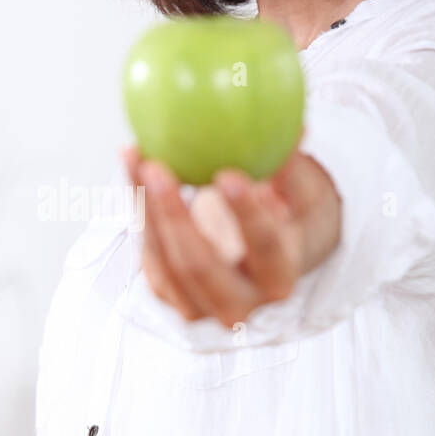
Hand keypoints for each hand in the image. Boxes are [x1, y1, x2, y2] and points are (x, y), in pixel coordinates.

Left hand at [122, 145, 341, 328]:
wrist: (264, 264)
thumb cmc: (287, 222)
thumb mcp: (302, 200)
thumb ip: (293, 171)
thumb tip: (296, 128)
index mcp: (279, 281)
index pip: (265, 250)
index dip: (247, 216)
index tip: (228, 174)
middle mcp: (237, 305)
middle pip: (200, 266)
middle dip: (174, 218)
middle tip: (158, 168)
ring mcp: (197, 307)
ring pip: (164, 261)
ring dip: (145, 209)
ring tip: (137, 157)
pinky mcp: (167, 293)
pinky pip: (147, 252)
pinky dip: (137, 208)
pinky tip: (133, 165)